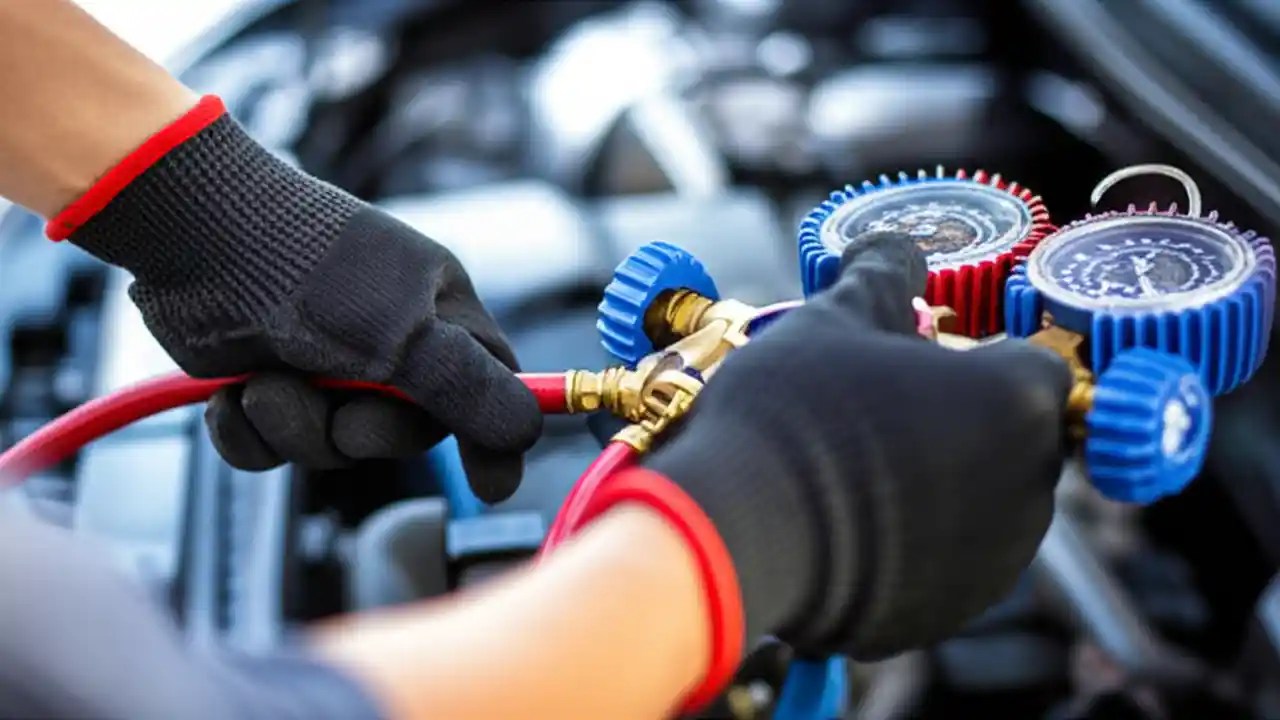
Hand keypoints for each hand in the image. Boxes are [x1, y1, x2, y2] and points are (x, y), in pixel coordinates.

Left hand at [61, 98, 540, 502]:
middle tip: (339, 409)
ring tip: (266, 382)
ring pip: (327, 447)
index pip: (490, 390)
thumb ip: (471, 389)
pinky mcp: (267, 382)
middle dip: (360, 432)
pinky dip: (247, 431)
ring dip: (292, 427)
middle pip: (401, 435)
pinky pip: (270, 448)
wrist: (194, 234)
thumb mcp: (406, 336)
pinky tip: (231, 395)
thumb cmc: (311, 270)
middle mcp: (388, 344)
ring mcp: (325, 366)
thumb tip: (527, 433)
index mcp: (439, 317)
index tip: (491, 485)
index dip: (493, 439)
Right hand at [645, 232, 1071, 658]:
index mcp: (1016, 402)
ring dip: (942, 483)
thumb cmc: (790, 415)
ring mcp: (992, 560)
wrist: (735, 531)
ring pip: (984, 503)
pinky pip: (947, 563)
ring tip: (857, 468)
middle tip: (882, 411)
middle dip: (963, 422)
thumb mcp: (835, 319)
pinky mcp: (949, 612)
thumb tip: (894, 249)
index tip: (931, 362)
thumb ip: (885, 274)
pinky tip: (849, 524)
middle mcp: (1027, 487)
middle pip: (1013, 438)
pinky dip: (914, 544)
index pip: (1035, 367)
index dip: (982, 359)